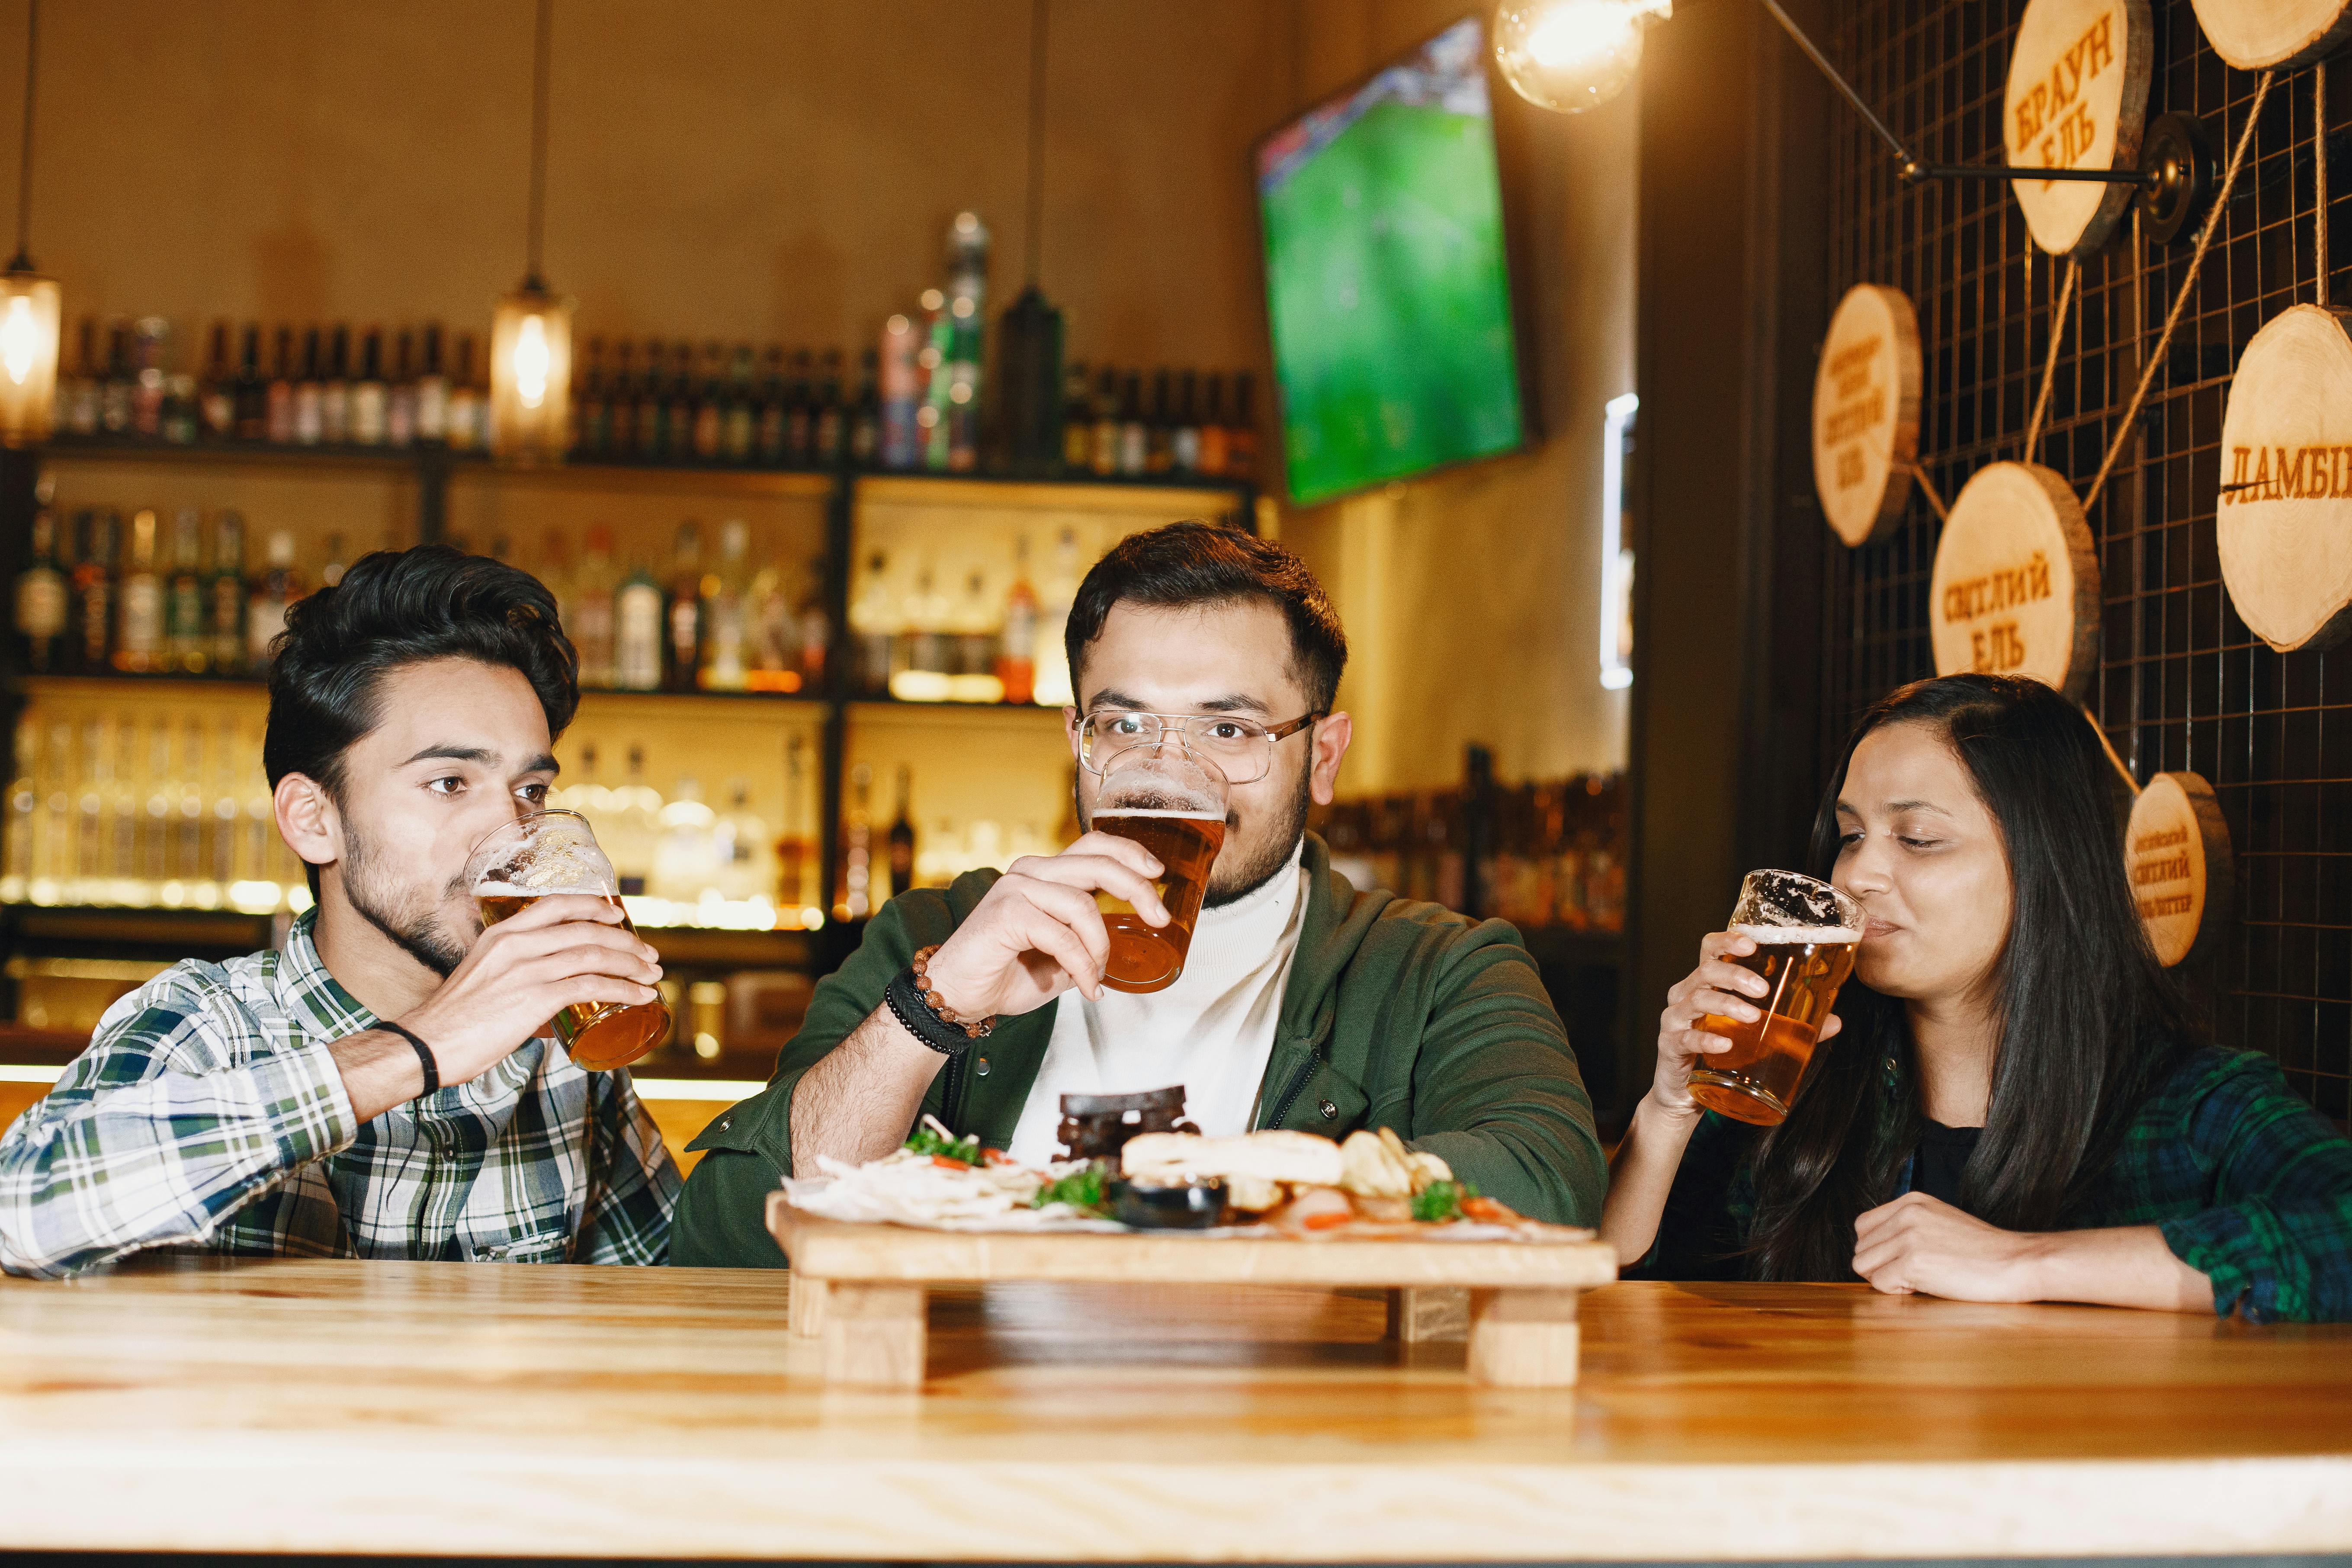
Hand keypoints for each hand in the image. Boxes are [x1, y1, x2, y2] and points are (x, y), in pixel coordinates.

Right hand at [397, 894, 663, 1085]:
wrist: (426, 1045)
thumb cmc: (453, 1020)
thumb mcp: (483, 978)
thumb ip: (514, 975)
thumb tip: (545, 1001)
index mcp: (501, 934)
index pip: (556, 904)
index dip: (594, 906)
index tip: (618, 915)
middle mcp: (516, 944)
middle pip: (586, 930)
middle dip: (625, 940)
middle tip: (648, 955)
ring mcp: (526, 970)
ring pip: (594, 955)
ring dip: (631, 965)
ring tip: (652, 976)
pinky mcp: (535, 999)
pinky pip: (591, 986)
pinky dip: (623, 989)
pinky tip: (640, 996)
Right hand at [920, 831, 1169, 1017]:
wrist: (959, 996)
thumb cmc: (1006, 974)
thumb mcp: (1061, 956)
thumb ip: (1089, 941)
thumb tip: (1129, 944)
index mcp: (1044, 873)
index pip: (1093, 845)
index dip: (1130, 852)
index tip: (1158, 874)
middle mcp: (1030, 871)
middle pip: (1098, 863)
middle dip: (1137, 889)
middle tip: (1159, 918)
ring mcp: (1016, 888)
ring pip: (1082, 905)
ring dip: (1100, 948)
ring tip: (1096, 977)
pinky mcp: (1006, 912)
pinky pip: (1062, 936)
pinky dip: (1082, 966)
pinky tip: (1087, 987)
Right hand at [1650, 930, 1840, 1116]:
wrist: (1685, 1093)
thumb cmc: (1721, 1053)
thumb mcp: (1755, 1035)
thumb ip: (1792, 1027)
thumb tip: (1835, 1022)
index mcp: (1706, 984)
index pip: (1710, 950)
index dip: (1727, 941)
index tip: (1751, 944)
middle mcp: (1686, 995)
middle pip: (1707, 971)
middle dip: (1736, 975)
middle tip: (1763, 990)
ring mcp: (1675, 1019)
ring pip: (1697, 999)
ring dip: (1727, 1004)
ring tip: (1753, 1017)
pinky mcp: (1670, 1045)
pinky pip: (1685, 1036)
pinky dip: (1706, 1038)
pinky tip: (1725, 1045)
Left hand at [1851, 1191, 2045, 1300]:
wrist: (2017, 1263)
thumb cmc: (1984, 1250)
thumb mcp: (1941, 1222)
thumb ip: (1908, 1227)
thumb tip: (1877, 1249)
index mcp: (1911, 1201)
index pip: (1863, 1226)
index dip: (1878, 1249)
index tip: (1902, 1260)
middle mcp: (1905, 1214)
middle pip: (1861, 1247)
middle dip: (1879, 1266)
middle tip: (1912, 1274)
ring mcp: (1908, 1237)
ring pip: (1863, 1265)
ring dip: (1886, 1279)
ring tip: (1919, 1280)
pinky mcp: (1912, 1262)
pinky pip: (1879, 1283)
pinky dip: (1897, 1292)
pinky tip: (1926, 1287)